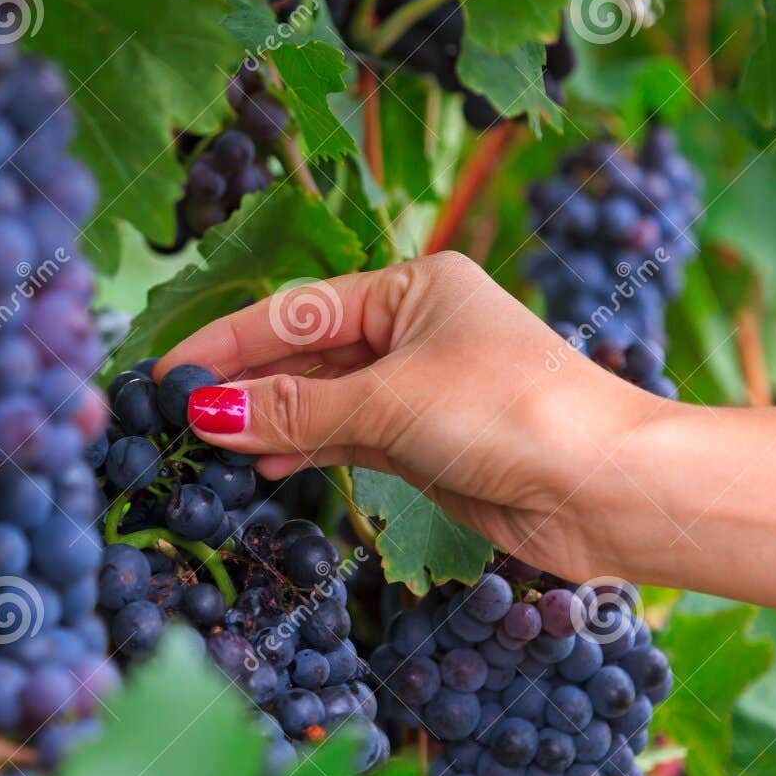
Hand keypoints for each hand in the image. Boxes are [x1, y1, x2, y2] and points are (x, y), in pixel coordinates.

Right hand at [154, 253, 659, 582]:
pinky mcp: (427, 443)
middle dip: (244, 385)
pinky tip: (261, 463)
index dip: (228, 342)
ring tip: (207, 445)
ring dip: (269, 422)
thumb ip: (295, 410)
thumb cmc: (512, 414)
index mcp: (415, 287)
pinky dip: (304, 449)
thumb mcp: (391, 402)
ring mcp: (421, 388)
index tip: (168, 371)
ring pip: (323, 400)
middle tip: (174, 412)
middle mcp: (416, 329)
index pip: (296, 311)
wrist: (607, 488)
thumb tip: (206, 412)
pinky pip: (346, 438)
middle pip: (306, 354)